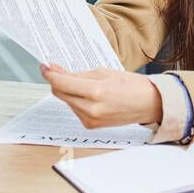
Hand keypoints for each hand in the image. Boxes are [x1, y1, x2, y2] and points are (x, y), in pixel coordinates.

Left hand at [40, 63, 161, 127]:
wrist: (149, 104)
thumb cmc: (131, 85)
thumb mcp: (104, 72)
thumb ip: (78, 74)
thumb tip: (56, 71)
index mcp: (95, 92)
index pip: (61, 82)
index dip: (49, 73)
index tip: (44, 66)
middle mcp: (90, 109)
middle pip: (59, 93)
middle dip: (57, 80)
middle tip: (59, 69)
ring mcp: (90, 120)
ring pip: (66, 101)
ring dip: (68, 90)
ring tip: (85, 84)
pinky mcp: (90, 126)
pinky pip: (75, 109)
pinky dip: (76, 100)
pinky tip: (89, 96)